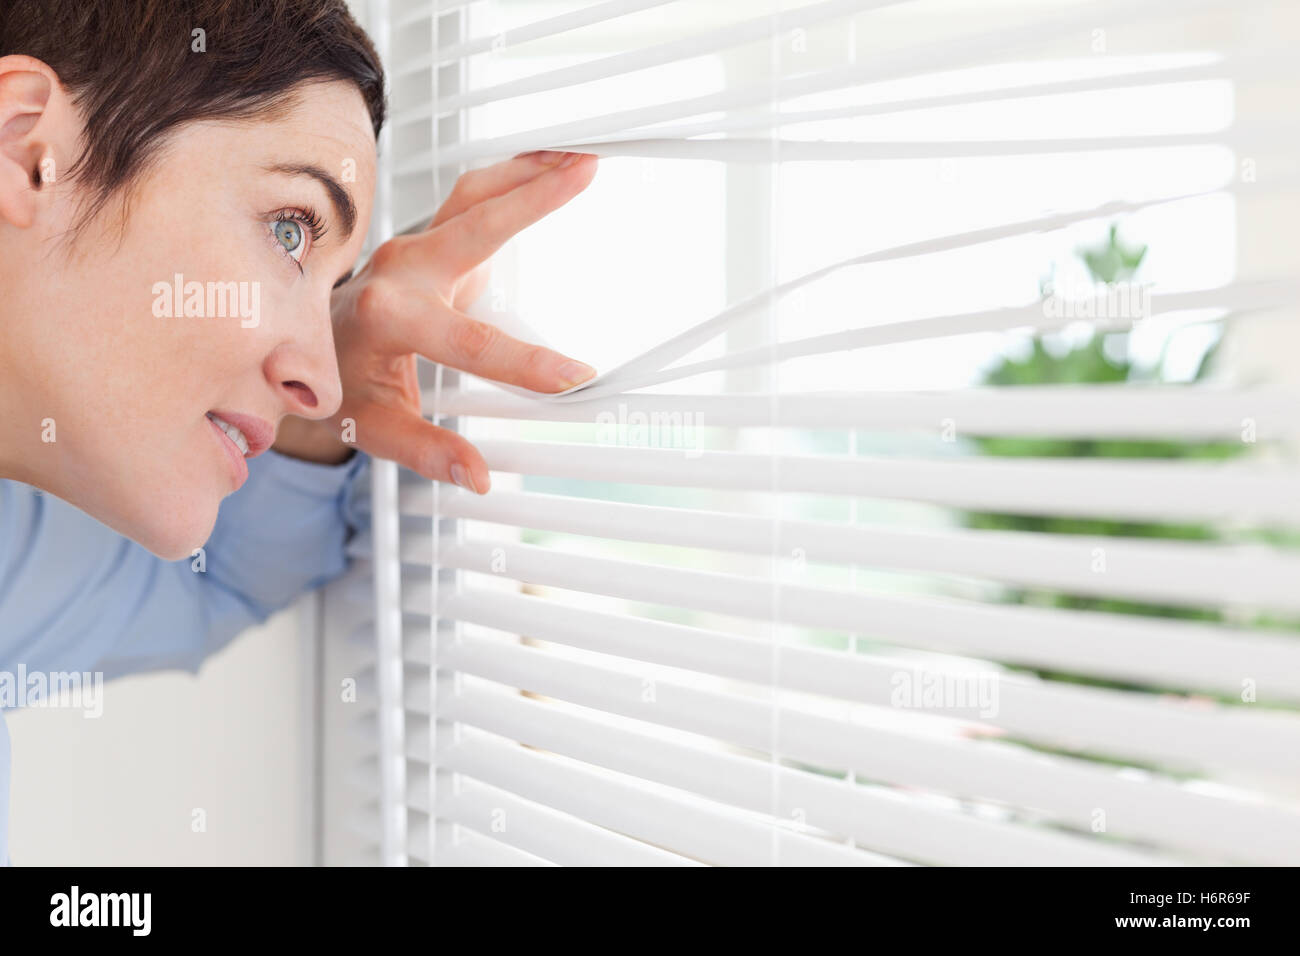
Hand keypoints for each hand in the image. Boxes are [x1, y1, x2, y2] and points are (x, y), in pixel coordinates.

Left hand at [273, 150, 597, 492]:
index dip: (526, 363)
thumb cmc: (331, 382)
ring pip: (475, 195)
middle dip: (532, 200)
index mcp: (386, 316)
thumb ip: (426, 450)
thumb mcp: (371, 425)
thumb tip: (480, 477)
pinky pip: (473, 195)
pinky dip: (513, 176)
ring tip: (581, 157)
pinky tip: (550, 165)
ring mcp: (413, 243)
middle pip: (476, 226)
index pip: (469, 342)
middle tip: (584, 175)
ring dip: (527, 172)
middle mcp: (399, 268)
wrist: (291, 344)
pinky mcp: (427, 235)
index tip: (576, 377)